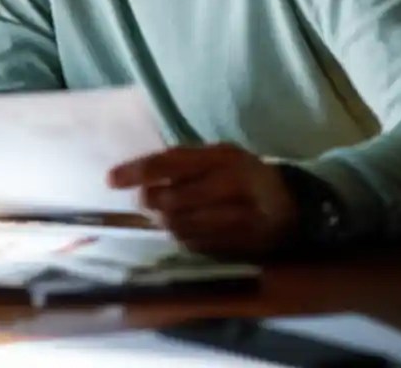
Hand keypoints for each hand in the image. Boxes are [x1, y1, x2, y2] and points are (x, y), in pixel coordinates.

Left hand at [108, 144, 299, 256]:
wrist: (290, 204)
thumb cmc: (241, 175)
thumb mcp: (216, 157)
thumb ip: (180, 163)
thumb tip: (135, 180)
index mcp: (223, 156)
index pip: (170, 162)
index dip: (137, 171)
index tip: (110, 180)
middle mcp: (233, 184)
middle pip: (171, 199)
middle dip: (151, 202)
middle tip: (146, 201)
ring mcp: (240, 216)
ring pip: (180, 225)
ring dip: (164, 222)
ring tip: (166, 214)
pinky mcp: (242, 244)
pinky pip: (195, 244)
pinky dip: (182, 238)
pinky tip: (189, 228)